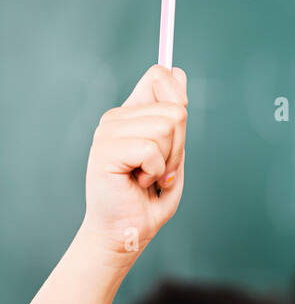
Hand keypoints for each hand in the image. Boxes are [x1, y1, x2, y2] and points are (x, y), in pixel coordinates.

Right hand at [81, 64, 187, 262]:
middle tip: (160, 171)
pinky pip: (151, 150)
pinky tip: (139, 182)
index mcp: (132, 114)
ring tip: (148, 177)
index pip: (160, 76)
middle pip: (175, 110)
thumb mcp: (173, 154)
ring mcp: (108, 131)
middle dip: (179, 147)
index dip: (178, 101)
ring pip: (166, 128)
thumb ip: (176, 118)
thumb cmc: (147, 200)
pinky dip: (155, 172)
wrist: (126, 232)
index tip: (175, 134)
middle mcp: (117, 117)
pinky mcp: (105, 149)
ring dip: (167, 162)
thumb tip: (178, 71)